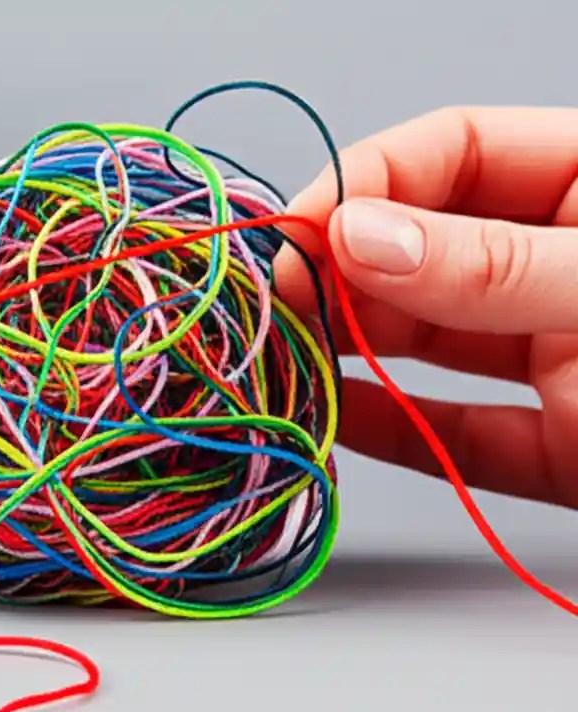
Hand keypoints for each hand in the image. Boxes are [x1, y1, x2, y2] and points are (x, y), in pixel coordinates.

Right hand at [274, 106, 577, 510]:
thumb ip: (486, 264)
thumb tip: (357, 237)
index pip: (456, 150)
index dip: (366, 182)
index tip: (298, 231)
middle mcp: (565, 268)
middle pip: (425, 246)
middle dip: (342, 270)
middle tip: (275, 297)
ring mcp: (565, 358)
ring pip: (430, 338)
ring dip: (351, 346)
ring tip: (283, 350)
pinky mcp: (563, 448)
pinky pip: (458, 430)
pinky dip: (391, 426)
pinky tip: (330, 415)